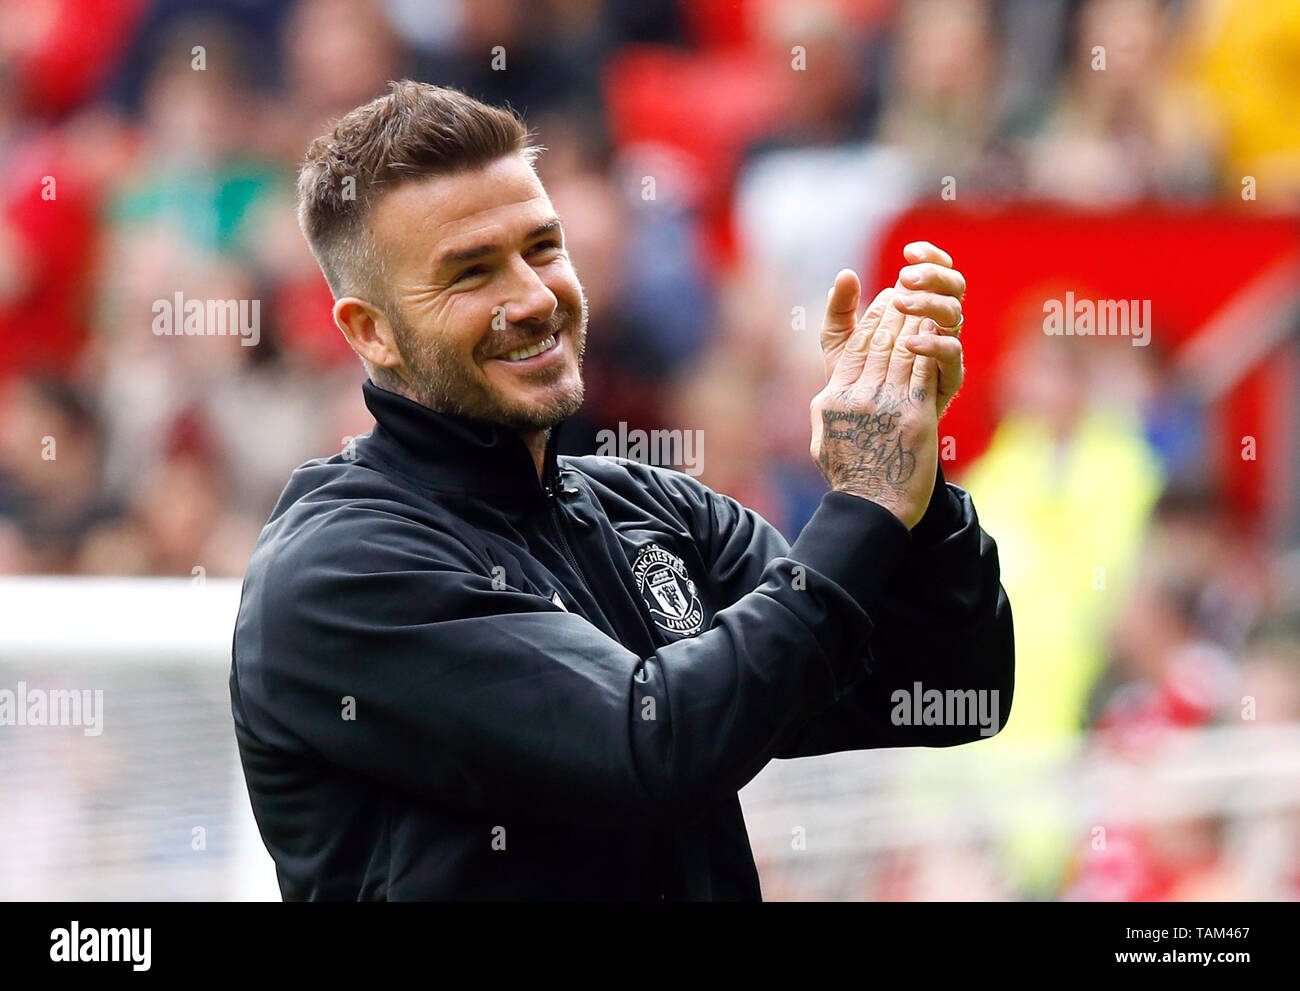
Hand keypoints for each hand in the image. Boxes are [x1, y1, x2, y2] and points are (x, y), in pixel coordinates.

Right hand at [809, 274, 937, 529]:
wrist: (872, 510)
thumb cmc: (850, 480)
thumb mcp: (822, 440)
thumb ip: (828, 409)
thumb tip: (830, 394)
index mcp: (832, 399)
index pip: (852, 347)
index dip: (869, 318)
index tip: (883, 301)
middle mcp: (855, 396)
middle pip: (877, 341)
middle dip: (893, 312)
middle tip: (906, 292)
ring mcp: (884, 404)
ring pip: (900, 350)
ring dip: (913, 322)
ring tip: (922, 303)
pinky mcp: (912, 415)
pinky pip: (922, 370)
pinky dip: (929, 346)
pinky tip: (937, 330)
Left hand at [820, 241, 965, 419]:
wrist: (861, 431)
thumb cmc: (853, 383)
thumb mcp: (840, 343)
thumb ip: (840, 311)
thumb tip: (845, 274)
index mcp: (917, 311)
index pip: (936, 273)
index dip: (930, 257)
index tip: (910, 251)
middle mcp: (935, 327)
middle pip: (954, 287)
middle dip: (933, 276)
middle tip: (907, 275)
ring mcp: (943, 352)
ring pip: (956, 315)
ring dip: (930, 304)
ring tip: (902, 302)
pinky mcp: (945, 380)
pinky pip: (951, 355)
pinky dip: (933, 344)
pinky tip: (910, 341)